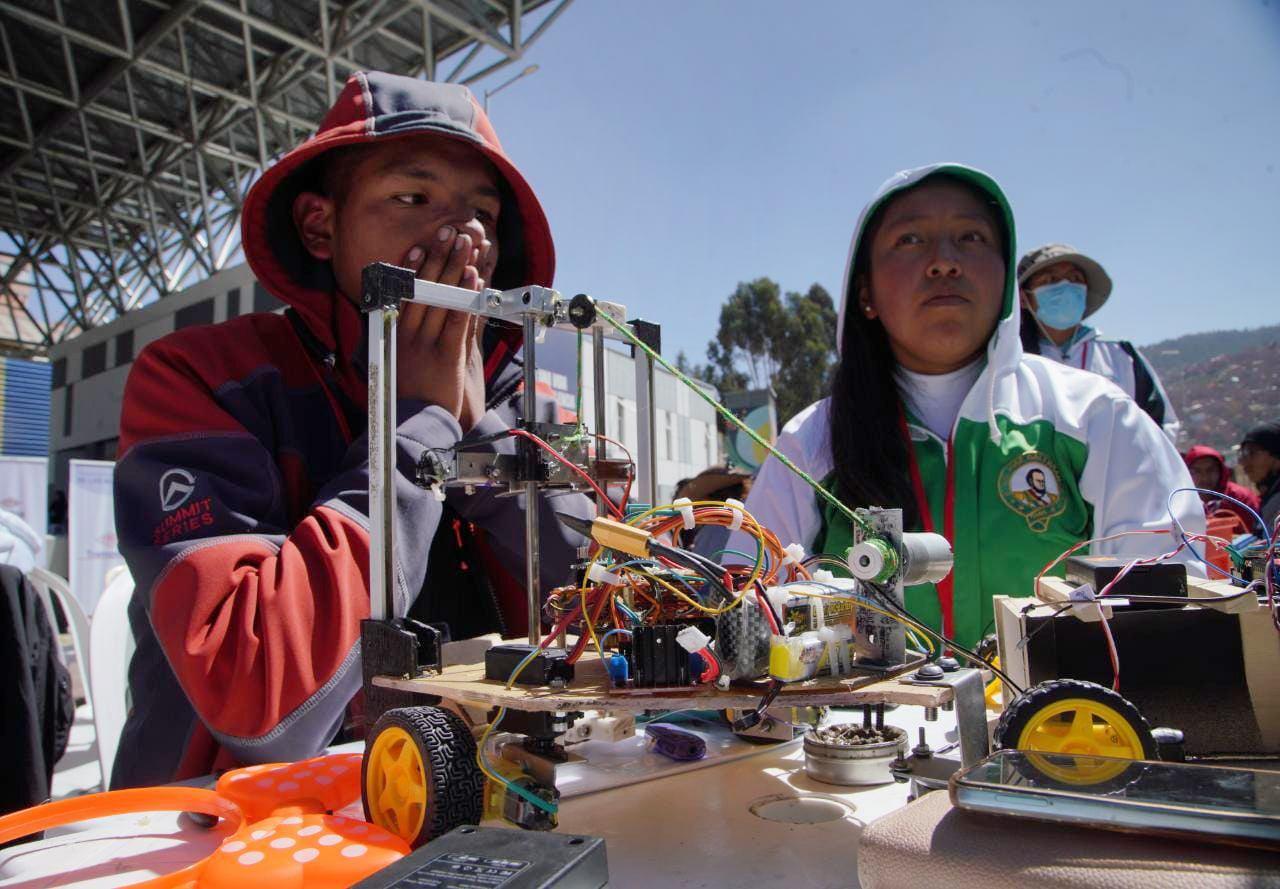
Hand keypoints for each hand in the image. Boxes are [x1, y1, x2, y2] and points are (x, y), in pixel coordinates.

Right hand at [396, 222, 492, 430]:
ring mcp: (426, 344)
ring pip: (442, 298)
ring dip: (456, 268)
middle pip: (424, 287)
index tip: (420, 243)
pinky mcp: (447, 357)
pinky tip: (474, 280)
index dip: (412, 266)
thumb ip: (397, 337)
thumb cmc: (405, 394)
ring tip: (466, 245)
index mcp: (393, 334)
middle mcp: (407, 335)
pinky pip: (457, 321)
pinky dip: (466, 299)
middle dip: (438, 256)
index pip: (402, 292)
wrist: (412, 425)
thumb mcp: (393, 361)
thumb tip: (396, 315)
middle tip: (449, 231)